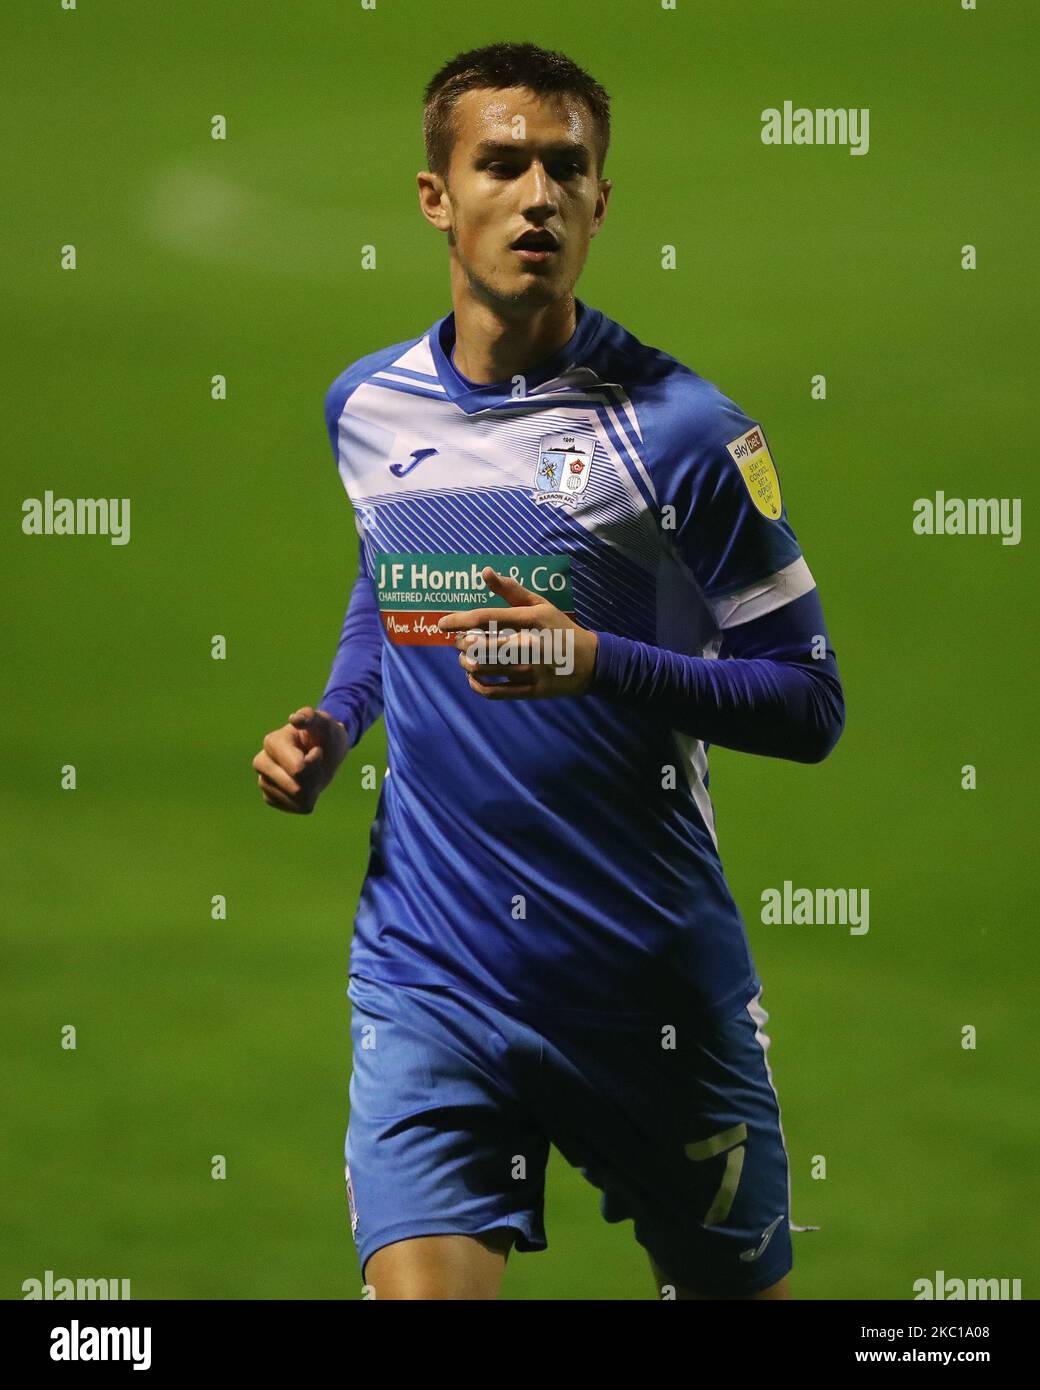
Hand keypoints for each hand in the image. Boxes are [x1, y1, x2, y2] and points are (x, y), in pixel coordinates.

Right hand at [252, 706, 348, 812]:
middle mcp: (262, 762)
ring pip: (298, 799)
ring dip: (313, 788)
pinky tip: (307, 784)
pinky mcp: (270, 797)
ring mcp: (264, 781)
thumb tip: (295, 719)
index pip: (298, 769)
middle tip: (316, 763)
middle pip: (297, 788)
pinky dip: (308, 798)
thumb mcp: (324, 722)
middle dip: (315, 778)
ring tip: (311, 772)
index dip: (316, 762)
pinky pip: (296, 807)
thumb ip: (311, 717)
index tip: (317, 750)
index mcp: (272, 742)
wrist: (325, 748)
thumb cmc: (324, 734)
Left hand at [436, 567, 598, 700]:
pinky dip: (477, 686)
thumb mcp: (541, 605)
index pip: (487, 618)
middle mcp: (531, 644)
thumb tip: (484, 572)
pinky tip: (474, 678)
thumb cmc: (559, 629)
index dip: (459, 621)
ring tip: (464, 659)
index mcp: (531, 619)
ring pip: (485, 669)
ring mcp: (532, 670)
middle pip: (481, 646)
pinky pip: (495, 692)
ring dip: (466, 663)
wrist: (591, 662)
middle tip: (457, 642)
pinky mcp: (532, 691)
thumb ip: (511, 591)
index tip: (442, 624)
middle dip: (462, 644)